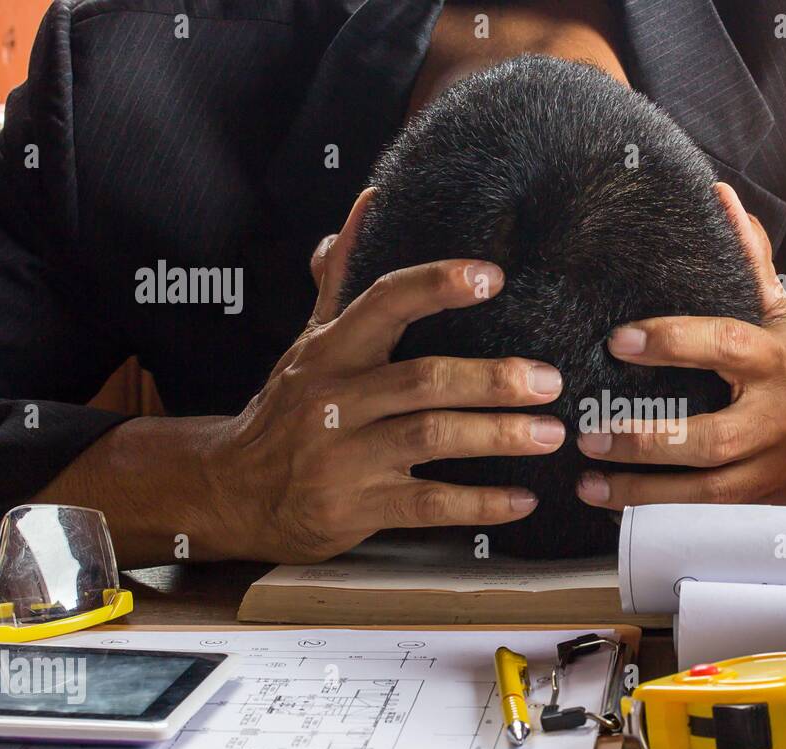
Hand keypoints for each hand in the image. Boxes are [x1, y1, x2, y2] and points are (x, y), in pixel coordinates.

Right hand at [209, 189, 566, 561]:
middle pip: (423, 379)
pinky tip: (523, 499)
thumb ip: (344, 278)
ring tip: (551, 433)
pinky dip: (481, 504)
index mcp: (331, 350)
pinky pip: (428, 504)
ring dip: (499, 436)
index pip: (384, 303)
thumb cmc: (290, 408)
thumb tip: (369, 203)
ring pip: (431, 437)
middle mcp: (335, 398)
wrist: (235, 491)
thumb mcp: (309, 341)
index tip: (492, 276)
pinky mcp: (356, 507)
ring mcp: (345, 456)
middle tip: (548, 380)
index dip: (437, 286)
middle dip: (492, 379)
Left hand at [574, 183, 785, 510]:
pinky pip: (710, 517)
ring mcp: (771, 468)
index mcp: (775, 361)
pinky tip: (619, 512)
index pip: (722, 346)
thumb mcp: (784, 313)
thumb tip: (720, 199)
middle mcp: (773, 418)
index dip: (672, 342)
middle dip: (645, 440)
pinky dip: (664, 517)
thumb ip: (748, 261)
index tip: (619, 339)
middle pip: (708, 438)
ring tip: (589, 483)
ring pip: (705, 491)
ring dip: (643, 491)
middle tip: (589, 433)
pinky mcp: (766, 503)